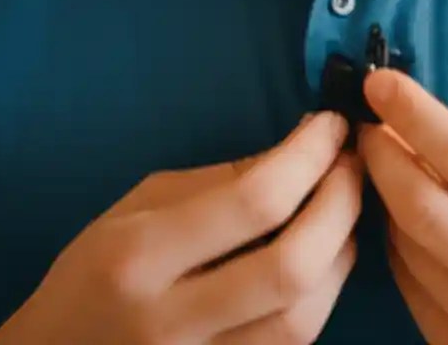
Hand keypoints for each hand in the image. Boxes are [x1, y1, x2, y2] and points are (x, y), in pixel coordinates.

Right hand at [0, 112, 361, 344]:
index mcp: (138, 258)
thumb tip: (305, 149)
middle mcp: (171, 321)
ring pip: (304, 316)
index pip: (253, 202)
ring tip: (344, 210)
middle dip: (341, 204)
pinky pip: (296, 344)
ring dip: (342, 253)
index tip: (332, 125)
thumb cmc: (95, 275)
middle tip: (352, 164)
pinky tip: (326, 258)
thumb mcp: (137, 209)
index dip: (309, 157)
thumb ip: (221, 183)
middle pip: (292, 266)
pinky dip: (324, 295)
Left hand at [359, 71, 447, 344]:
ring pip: (410, 254)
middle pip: (425, 210)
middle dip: (383, 156)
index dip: (420, 118)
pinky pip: (414, 297)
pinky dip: (400, 253)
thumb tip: (434, 146)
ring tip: (385, 171)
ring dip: (387, 203)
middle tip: (366, 124)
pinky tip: (403, 229)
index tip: (383, 84)